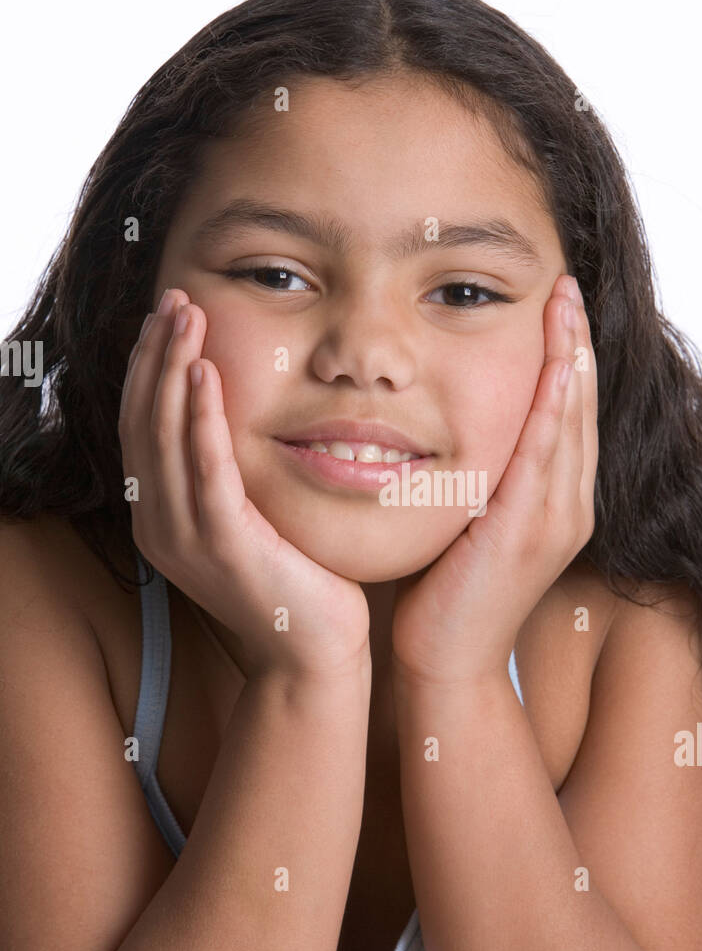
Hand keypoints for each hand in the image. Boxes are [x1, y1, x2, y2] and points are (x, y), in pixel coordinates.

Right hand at [118, 289, 370, 679]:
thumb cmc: (295, 579)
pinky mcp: (223, 545)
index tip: (165, 317)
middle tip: (173, 299)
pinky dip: (201, 417)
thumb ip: (230, 471)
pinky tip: (207, 373)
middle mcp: (158, 527)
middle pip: (142, 421)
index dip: (148, 367)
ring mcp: (185, 539)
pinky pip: (204, 470)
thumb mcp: (251, 516)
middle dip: (155, 354)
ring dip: (173, 369)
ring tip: (185, 316)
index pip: (140, 426)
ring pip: (163, 436)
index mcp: (160, 518)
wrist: (312, 651)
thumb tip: (238, 410)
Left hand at [389, 274, 596, 684]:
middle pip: (581, 408)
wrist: (445, 661)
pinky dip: (554, 407)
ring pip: (572, 423)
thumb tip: (448, 424)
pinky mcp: (529, 531)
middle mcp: (568, 507)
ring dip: (571, 359)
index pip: (568, 415)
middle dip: (576, 342)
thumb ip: (477, 475)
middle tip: (567, 285)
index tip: (558, 306)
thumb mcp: (468, 518)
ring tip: (566, 304)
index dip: (568, 357)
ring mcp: (556, 520)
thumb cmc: (445, 591)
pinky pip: (547, 456)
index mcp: (556, 503)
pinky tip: (556, 366)